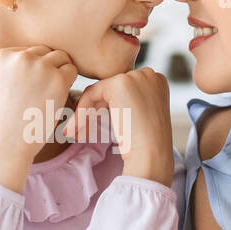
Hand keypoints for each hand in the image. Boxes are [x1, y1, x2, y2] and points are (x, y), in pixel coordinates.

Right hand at [0, 46, 77, 191]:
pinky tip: (61, 97)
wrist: (6, 145)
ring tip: (54, 93)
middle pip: (44, 52)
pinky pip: (71, 70)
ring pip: (60, 57)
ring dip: (60, 72)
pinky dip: (70, 82)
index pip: (27, 51)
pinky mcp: (58, 80)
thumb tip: (3, 64)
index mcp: (2, 56)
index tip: (31, 88)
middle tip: (45, 91)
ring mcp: (41, 67)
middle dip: (47, 68)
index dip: (32, 69)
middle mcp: (21, 57)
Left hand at [61, 67, 173, 185]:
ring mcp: (135, 77)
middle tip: (79, 132)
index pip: (123, 90)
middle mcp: (148, 75)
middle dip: (92, 110)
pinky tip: (77, 129)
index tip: (93, 127)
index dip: (105, 107)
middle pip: (110, 88)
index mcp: (156, 82)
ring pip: (99, 91)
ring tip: (74, 134)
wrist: (151, 154)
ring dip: (84, 112)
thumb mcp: (139, 117)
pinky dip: (82, 111)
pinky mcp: (120, 84)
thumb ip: (127, 103)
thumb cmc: (146, 145)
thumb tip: (98, 102)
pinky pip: (92, 93)